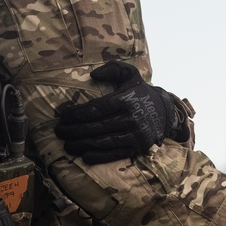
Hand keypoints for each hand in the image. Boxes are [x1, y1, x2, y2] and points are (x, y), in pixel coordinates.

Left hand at [53, 60, 189, 163]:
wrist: (166, 113)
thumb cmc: (141, 93)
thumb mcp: (131, 74)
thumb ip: (113, 69)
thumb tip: (93, 75)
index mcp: (127, 99)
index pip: (97, 108)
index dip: (77, 113)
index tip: (62, 116)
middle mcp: (131, 117)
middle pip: (96, 126)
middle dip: (74, 130)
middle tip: (58, 131)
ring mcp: (134, 134)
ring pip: (102, 141)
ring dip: (81, 144)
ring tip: (66, 144)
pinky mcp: (136, 148)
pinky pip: (114, 154)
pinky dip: (98, 157)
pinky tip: (84, 156)